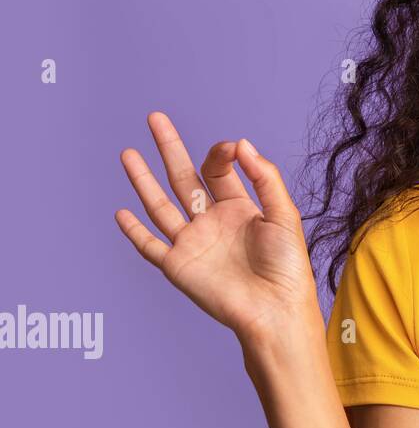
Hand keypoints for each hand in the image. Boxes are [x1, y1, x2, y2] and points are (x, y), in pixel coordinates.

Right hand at [114, 112, 318, 345]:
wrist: (275, 309)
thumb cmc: (287, 265)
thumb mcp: (284, 213)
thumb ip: (264, 177)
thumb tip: (241, 142)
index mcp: (239, 207)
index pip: (219, 170)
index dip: (221, 154)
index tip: (231, 148)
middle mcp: (212, 221)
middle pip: (184, 178)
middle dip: (169, 149)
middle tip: (155, 119)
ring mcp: (192, 242)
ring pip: (160, 205)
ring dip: (143, 180)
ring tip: (128, 153)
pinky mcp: (178, 265)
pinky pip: (149, 246)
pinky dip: (134, 231)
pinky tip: (121, 211)